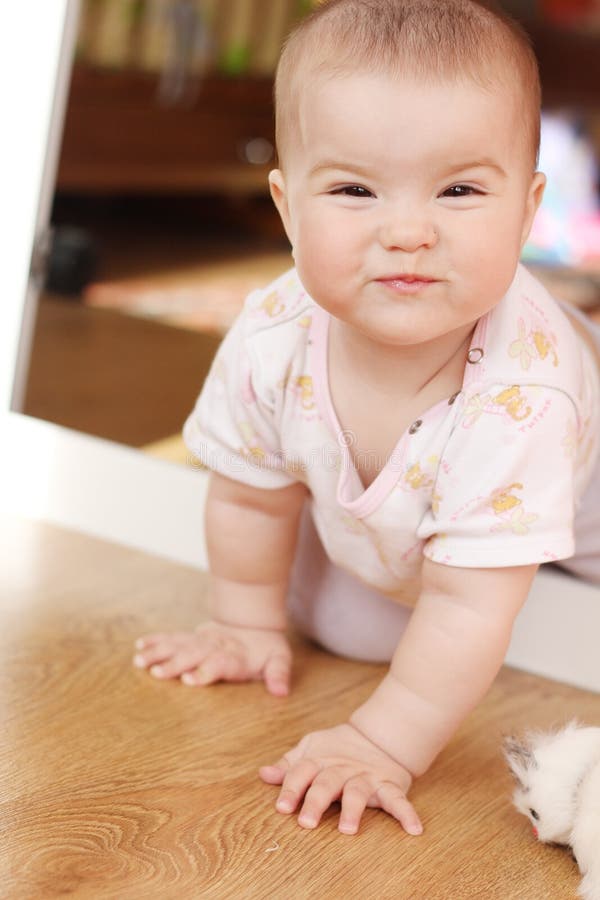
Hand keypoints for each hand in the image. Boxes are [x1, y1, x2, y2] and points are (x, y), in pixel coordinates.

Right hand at [133, 621, 291, 695]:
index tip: (190, 679)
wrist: (254, 621)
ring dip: (159, 651)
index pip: (220, 663)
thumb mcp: (280, 659)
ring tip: (138, 660)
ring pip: (178, 644)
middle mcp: (215, 646)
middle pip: (194, 653)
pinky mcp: (192, 636)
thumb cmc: (266, 648)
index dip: (206, 670)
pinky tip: (139, 645)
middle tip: (157, 673)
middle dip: (175, 663)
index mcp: (236, 656)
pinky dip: (156, 640)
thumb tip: (281, 692)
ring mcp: (201, 640)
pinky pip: (172, 637)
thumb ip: (279, 674)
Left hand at [259, 723, 421, 834]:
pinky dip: (407, 813)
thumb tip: (264, 774)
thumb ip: (289, 765)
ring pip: (358, 791)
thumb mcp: (310, 750)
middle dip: (316, 801)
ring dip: (353, 809)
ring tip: (347, 829)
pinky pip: (398, 799)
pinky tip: (414, 829)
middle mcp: (341, 769)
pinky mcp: (389, 784)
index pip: (302, 772)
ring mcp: (365, 777)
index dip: (291, 789)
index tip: (282, 808)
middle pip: (327, 783)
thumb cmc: (336, 749)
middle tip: (306, 822)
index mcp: (320, 760)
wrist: (378, 735)